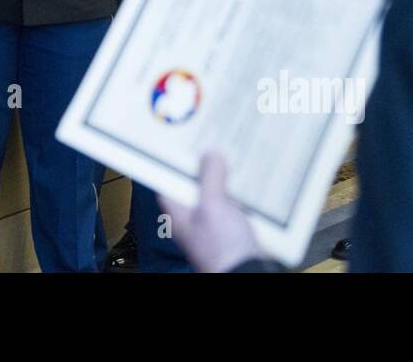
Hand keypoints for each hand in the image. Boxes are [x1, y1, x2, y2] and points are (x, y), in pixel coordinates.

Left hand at [159, 152, 260, 272]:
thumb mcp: (212, 206)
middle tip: (211, 141)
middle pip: (193, 181)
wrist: (244, 272)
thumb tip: (210, 156)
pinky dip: (236, 189)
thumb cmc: (221, 249)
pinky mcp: (229, 225)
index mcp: (177, 209)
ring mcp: (210, 220)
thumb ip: (210, 178)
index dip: (173, 158)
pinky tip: (246, 177)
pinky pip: (230, 201)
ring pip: (213, 189)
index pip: (167, 177)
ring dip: (222, 175)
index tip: (182, 140)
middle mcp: (191, 214)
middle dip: (203, 163)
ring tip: (229, 152)